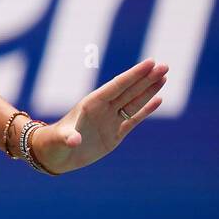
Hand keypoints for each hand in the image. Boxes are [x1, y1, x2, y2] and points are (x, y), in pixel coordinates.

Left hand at [28, 58, 168, 173]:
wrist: (54, 155)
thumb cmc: (54, 143)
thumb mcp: (60, 139)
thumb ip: (68, 137)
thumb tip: (74, 140)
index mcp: (91, 104)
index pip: (117, 86)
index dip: (134, 75)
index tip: (150, 63)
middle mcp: (103, 109)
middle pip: (130, 90)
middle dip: (147, 78)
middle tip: (165, 65)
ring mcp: (110, 120)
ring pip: (134, 102)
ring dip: (149, 90)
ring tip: (164, 76)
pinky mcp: (115, 133)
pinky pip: (134, 118)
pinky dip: (146, 109)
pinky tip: (158, 99)